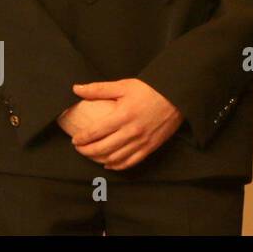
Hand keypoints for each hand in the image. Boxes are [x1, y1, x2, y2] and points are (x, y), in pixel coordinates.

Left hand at [68, 79, 184, 170]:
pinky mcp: (150, 147)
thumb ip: (99, 89)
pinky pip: (130, 162)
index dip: (81, 139)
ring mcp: (141, 141)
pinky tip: (109, 163)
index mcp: (123, 115)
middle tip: (80, 148)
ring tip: (92, 155)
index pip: (94, 132)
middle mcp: (131, 131)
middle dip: (86, 151)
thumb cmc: (150, 89)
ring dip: (99, 159)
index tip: (75, 140)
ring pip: (114, 158)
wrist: (178, 95)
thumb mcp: (124, 85)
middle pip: (101, 148)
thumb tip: (76, 88)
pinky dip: (117, 166)